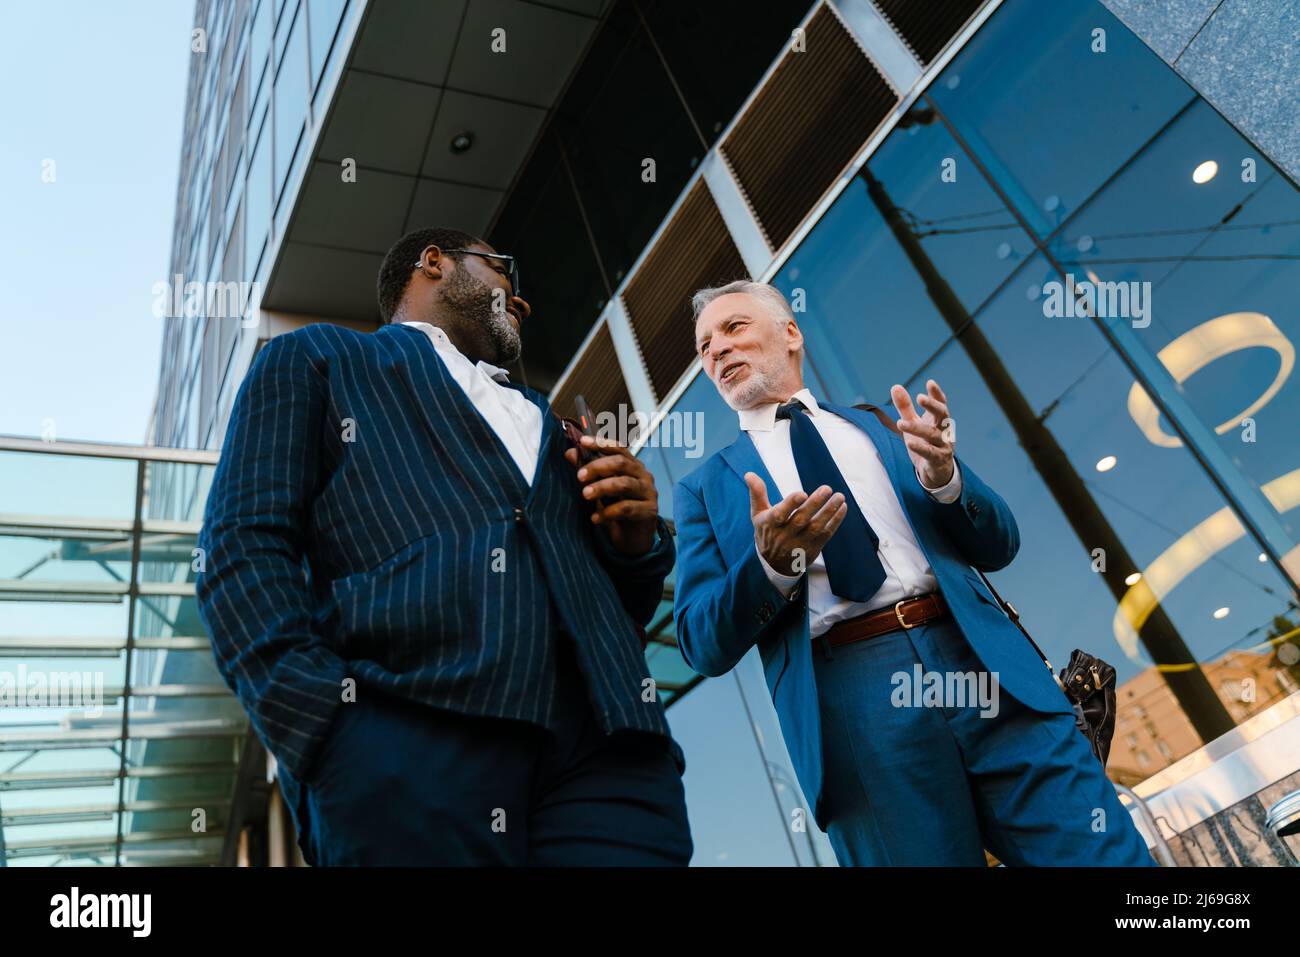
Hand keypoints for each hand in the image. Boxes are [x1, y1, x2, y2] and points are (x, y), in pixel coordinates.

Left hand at [565, 435, 658, 556]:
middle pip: (622, 463)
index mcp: (633, 466)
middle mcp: (644, 476)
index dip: (601, 443)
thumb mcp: (600, 490)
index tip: (583, 442)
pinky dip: (608, 512)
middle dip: (598, 467)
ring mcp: (649, 493)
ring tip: (585, 495)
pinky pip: (627, 508)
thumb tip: (570, 453)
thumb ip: (589, 471)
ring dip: (602, 488)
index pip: (619, 449)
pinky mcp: (649, 511)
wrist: (633, 539)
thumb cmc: (618, 510)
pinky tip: (595, 518)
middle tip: (579, 476)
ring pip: (624, 484)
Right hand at [745, 472, 847, 576]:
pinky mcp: (812, 548)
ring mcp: (799, 543)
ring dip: (829, 512)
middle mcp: (784, 535)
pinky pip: (825, 534)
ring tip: (839, 497)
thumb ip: (757, 493)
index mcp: (770, 524)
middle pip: (801, 520)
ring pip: (816, 527)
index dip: (790, 504)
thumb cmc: (767, 531)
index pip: (779, 514)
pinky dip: (835, 522)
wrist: (773, 564)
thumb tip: (749, 474)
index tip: (802, 493)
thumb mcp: (758, 514)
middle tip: (827, 488)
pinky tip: (842, 508)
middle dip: (814, 504)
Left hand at [891, 379, 954, 488]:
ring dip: (917, 428)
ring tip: (900, 423)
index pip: (941, 404)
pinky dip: (920, 448)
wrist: (936, 471)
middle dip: (932, 406)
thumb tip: (895, 386)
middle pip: (942, 415)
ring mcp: (943, 445)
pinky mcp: (938, 460)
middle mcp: (944, 430)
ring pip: (932, 434)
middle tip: (920, 397)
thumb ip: (905, 407)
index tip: (930, 383)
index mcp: (939, 420)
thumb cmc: (925, 443)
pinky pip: (930, 453)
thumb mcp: (914, 423)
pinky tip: (909, 442)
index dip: (937, 394)